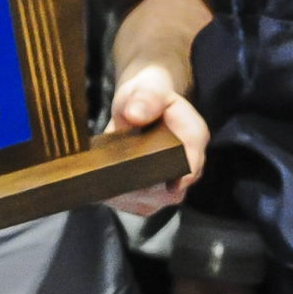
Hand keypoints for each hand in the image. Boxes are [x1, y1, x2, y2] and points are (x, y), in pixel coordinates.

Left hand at [103, 62, 207, 214]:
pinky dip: (117, 199)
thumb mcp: (147, 88)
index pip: (192, 163)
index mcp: (193, 138)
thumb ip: (145, 99)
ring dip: (124, 196)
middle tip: (108, 178)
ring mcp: (170, 184)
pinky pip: (137, 205)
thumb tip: (134, 114)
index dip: (176, 176)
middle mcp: (186, 166)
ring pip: (151, 202)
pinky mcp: (152, 193)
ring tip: (100, 182)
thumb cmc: (148, 94)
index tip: (153, 181)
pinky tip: (100, 189)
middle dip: (139, 189)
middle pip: (169, 192)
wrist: (143, 103)